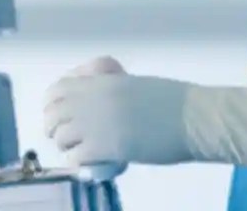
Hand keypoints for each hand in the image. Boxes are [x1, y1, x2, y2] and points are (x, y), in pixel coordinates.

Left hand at [44, 57, 196, 167]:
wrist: (193, 118)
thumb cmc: (175, 102)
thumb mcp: (135, 86)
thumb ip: (112, 91)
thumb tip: (102, 103)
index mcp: (102, 82)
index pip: (58, 89)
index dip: (52, 103)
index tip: (59, 114)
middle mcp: (93, 100)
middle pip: (53, 114)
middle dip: (53, 127)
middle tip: (65, 137)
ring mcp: (97, 123)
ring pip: (60, 136)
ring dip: (67, 146)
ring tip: (80, 151)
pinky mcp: (105, 147)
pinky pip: (75, 157)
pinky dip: (78, 162)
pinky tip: (90, 163)